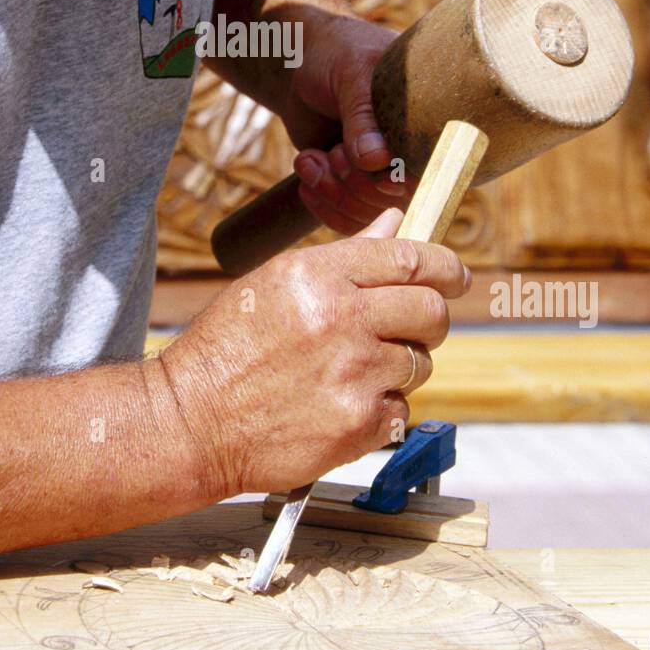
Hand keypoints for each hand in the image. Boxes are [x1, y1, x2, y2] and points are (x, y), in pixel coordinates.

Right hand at [155, 207, 469, 501]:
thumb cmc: (227, 349)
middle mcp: (342, 319)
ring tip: (350, 372)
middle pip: (432, 312)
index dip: (446, 266)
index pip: (411, 258)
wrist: (193, 421)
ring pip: (419, 364)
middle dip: (429, 320)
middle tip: (408, 329)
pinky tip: (340, 405)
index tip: (456, 276)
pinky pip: (401, 410)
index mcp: (318, 275)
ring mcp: (354, 374)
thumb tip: (394, 225)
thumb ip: (344, 256)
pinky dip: (381, 411)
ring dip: (398, 368)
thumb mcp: (275, 283)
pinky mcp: (359, 424)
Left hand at [280, 13, 415, 233]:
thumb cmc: (337, 52)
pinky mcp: (352, 183)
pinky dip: (321, 203)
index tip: (372, 169)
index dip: (401, 182)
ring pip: (365, 213)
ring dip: (333, 191)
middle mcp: (411, 153)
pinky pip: (346, 217)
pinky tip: (306, 169)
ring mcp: (380, 172)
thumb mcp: (352, 73)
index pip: (431, 173)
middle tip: (332, 152)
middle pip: (393, 201)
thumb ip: (363, 116)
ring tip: (311, 159)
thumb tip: (379, 161)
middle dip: (355, 184)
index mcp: (429, 123)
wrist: (302, 58)